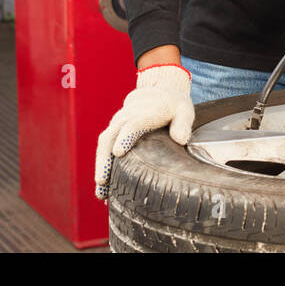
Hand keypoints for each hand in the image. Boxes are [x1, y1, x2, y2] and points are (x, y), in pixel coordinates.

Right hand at [94, 64, 194, 200]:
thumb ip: (183, 123)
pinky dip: (103, 166)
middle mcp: (126, 116)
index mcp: (146, 111)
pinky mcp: (114, 132)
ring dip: (100, 167)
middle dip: (104, 159)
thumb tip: (181, 139)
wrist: (159, 92)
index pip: (132, 123)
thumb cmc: (174, 106)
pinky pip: (105, 148)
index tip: (118, 152)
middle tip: (102, 181)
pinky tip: (104, 187)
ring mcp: (117, 124)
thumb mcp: (184, 111)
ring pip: (104, 144)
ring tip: (101, 193)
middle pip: (110, 136)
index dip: (125, 137)